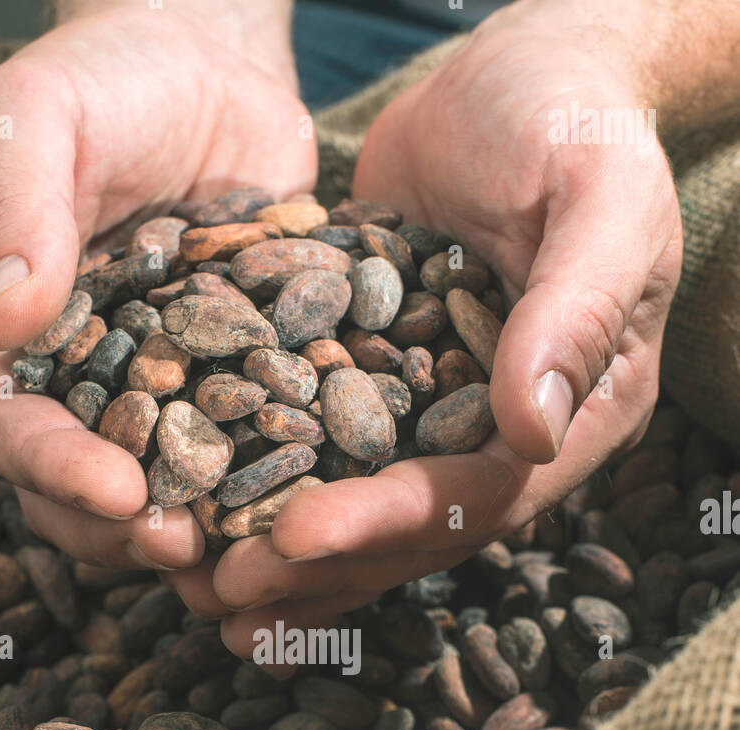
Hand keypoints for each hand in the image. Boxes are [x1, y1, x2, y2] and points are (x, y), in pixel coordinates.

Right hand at [0, 0, 313, 573]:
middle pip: (77, 489)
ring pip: (160, 491)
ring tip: (246, 550)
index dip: (55, 469)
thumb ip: (18, 209)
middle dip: (125, 530)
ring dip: (196, 530)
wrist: (211, 63)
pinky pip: (239, 451)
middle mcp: (73, 378)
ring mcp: (153, 391)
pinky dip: (264, 489)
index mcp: (1, 334)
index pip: (9, 424)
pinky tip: (308, 506)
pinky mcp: (226, 384)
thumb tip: (2, 323)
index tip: (117, 492)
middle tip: (187, 548)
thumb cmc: (110, 74)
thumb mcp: (43, 115)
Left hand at [206, 1, 682, 661]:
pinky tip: (200, 525)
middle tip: (220, 589)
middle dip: (316, 566)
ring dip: (281, 561)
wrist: (526, 72)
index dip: (388, 524)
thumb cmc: (576, 118)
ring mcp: (443, 420)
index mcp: (579, 413)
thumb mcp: (598, 197)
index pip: (479, 495)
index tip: (296, 536)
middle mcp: (511, 440)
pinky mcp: (383, 388)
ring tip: (195, 591)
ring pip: (362, 514)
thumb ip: (577, 309)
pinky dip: (266, 492)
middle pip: (411, 533)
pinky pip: (324, 455)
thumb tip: (531, 432)